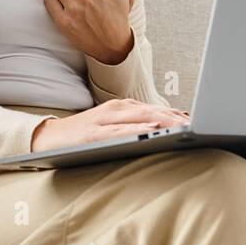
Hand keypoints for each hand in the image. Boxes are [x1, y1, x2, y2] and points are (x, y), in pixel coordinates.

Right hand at [31, 98, 191, 151]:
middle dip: (174, 118)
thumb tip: (166, 129)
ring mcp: (102, 120)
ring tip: (180, 126)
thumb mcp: (112, 126)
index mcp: (121, 107)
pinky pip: (117, 131)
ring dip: (160, 121)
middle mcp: (114, 109)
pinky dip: (135, 130)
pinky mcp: (91, 134)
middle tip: (196, 125)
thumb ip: (135, 126)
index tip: (198, 120)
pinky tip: (149, 132)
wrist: (48, 137)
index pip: (154, 109)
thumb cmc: (83, 134)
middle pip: (150, 111)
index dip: (176, 114)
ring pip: (137, 118)